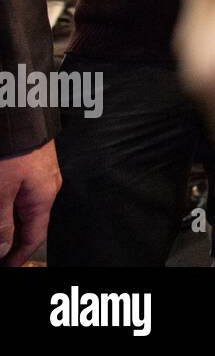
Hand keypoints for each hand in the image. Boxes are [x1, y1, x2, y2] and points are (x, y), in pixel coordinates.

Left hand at [0, 140, 60, 265]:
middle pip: (28, 221)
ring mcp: (39, 172)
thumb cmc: (13, 150)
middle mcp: (46, 186)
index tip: (5, 267)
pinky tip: (0, 198)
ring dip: (6, 217)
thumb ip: (2, 222)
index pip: (33, 237)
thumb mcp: (1, 191)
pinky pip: (20, 189)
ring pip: (21, 204)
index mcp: (43, 197)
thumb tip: (3, 249)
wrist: (20, 110)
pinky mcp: (30, 161)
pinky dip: (7, 200)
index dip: (18, 256)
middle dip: (9, 236)